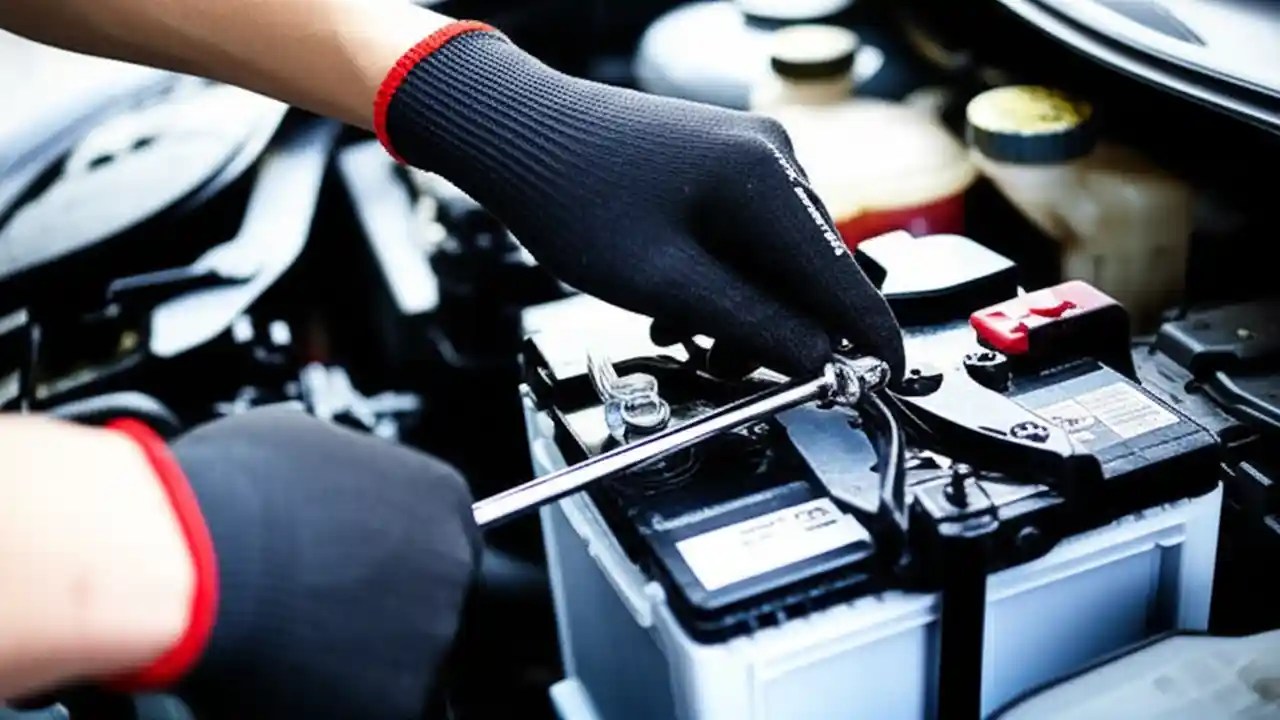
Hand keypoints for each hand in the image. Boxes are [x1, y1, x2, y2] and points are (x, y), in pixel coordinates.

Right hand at [112, 408, 480, 719]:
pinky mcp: (399, 698)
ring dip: (360, 657)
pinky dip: (336, 699)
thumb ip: (343, 473)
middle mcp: (451, 564)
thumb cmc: (227, 494)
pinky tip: (287, 674)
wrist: (186, 561)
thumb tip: (324, 484)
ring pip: (408, 659)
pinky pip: (378, 703)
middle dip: (381, 609)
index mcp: (440, 498)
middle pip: (432, 600)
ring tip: (293, 642)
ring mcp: (431, 634)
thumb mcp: (300, 441)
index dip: (390, 562)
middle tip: (318, 611)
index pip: (438, 540)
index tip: (355, 574)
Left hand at [375, 22, 905, 379]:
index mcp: (766, 181)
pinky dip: (722, 279)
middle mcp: (769, 160)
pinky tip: (675, 302)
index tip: (882, 379)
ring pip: (773, 261)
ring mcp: (747, 157)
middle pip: (809, 274)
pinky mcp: (721, 164)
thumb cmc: (572, 194)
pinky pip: (745, 238)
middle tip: (731, 370)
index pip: (845, 278)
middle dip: (779, 331)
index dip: (869, 338)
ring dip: (741, 309)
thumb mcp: (663, 283)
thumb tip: (819, 360)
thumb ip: (751, 326)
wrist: (515, 133)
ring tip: (680, 331)